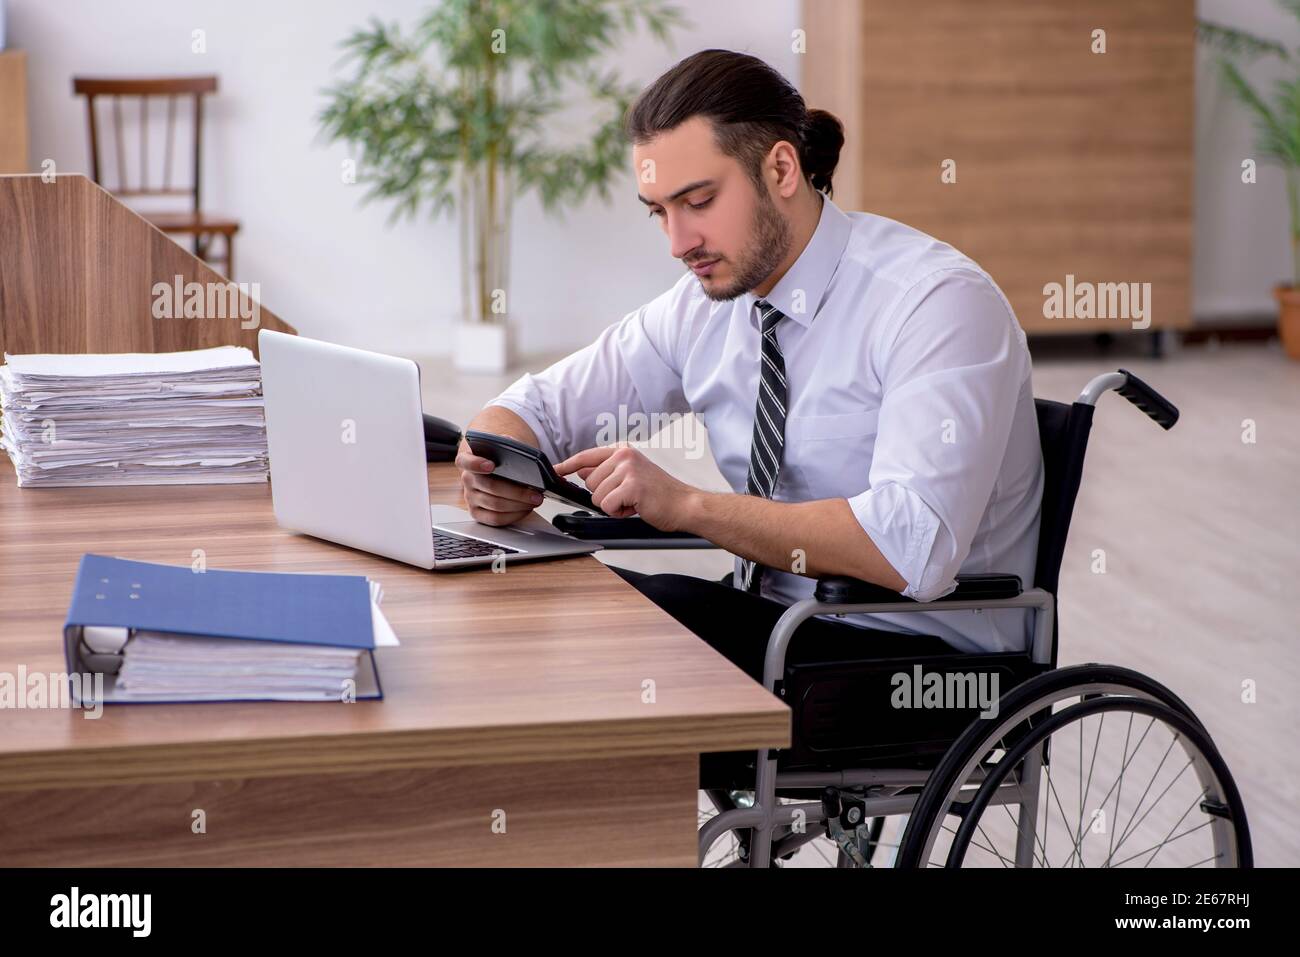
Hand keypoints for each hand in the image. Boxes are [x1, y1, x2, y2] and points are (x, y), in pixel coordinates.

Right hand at [455, 440, 544, 525]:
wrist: (494, 471)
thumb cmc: (499, 459)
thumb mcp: (502, 447)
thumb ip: (506, 445)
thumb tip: (520, 451)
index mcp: (467, 460)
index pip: (466, 461)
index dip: (477, 464)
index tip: (491, 465)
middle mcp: (467, 480)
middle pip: (490, 487)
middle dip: (517, 491)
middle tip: (535, 493)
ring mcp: (470, 498)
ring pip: (495, 505)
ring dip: (519, 504)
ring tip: (535, 500)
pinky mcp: (477, 513)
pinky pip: (495, 519)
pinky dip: (514, 515)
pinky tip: (525, 509)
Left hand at [555, 445, 697, 530]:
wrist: (684, 504)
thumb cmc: (660, 493)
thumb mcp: (631, 476)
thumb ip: (607, 471)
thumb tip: (583, 472)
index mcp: (623, 451)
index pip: (587, 456)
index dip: (568, 465)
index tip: (555, 470)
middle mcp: (624, 456)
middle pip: (589, 482)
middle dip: (604, 495)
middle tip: (627, 496)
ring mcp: (628, 469)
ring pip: (597, 495)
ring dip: (613, 505)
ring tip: (633, 501)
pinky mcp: (631, 485)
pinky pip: (607, 505)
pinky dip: (618, 512)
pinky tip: (635, 507)